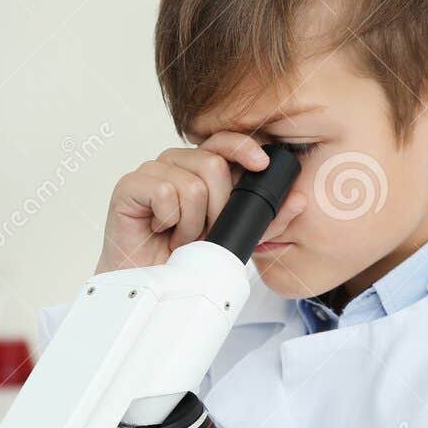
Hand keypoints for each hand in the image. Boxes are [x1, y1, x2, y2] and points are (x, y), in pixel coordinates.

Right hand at [96, 132, 300, 272]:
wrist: (150, 285)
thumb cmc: (184, 259)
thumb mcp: (234, 236)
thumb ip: (264, 218)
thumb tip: (299, 199)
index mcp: (198, 168)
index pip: (223, 141)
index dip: (244, 147)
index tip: (261, 165)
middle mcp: (175, 164)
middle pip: (212, 165)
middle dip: (217, 208)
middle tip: (203, 232)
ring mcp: (151, 172)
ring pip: (191, 184)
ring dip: (192, 222)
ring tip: (180, 236)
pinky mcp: (128, 186)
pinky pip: (164, 192)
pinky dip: (169, 220)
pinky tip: (162, 230)